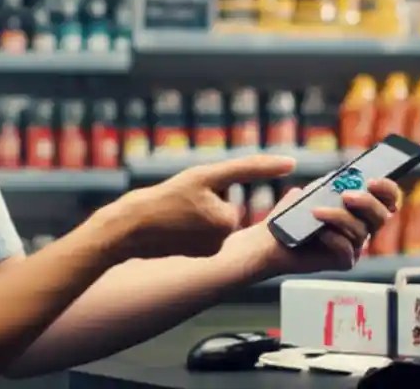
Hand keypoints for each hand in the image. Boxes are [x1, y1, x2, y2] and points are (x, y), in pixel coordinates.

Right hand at [110, 154, 296, 259]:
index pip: (238, 191)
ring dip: (200, 212)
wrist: (129, 229)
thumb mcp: (204, 174)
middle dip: (210, 199)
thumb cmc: (165, 198)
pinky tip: (174, 227)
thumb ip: (247, 168)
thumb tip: (290, 164)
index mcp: (227, 219)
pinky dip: (193, 227)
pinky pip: (206, 232)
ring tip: (176, 213)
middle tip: (182, 200)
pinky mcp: (201, 256)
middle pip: (226, 205)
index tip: (279, 168)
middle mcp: (224, 239)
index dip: (250, 175)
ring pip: (215, 218)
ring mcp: (212, 250)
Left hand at [220, 177, 401, 281]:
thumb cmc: (294, 213)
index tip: (373, 180)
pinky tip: (319, 233)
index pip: (388, 197)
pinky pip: (346, 250)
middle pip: (382, 216)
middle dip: (367, 203)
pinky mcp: (343, 261)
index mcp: (362, 206)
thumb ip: (333, 183)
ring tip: (316, 212)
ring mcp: (355, 245)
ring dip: (339, 218)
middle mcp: (363, 225)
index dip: (387, 188)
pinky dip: (333, 239)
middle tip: (347, 195)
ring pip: (361, 232)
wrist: (271, 237)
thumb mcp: (315, 191)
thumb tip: (345, 176)